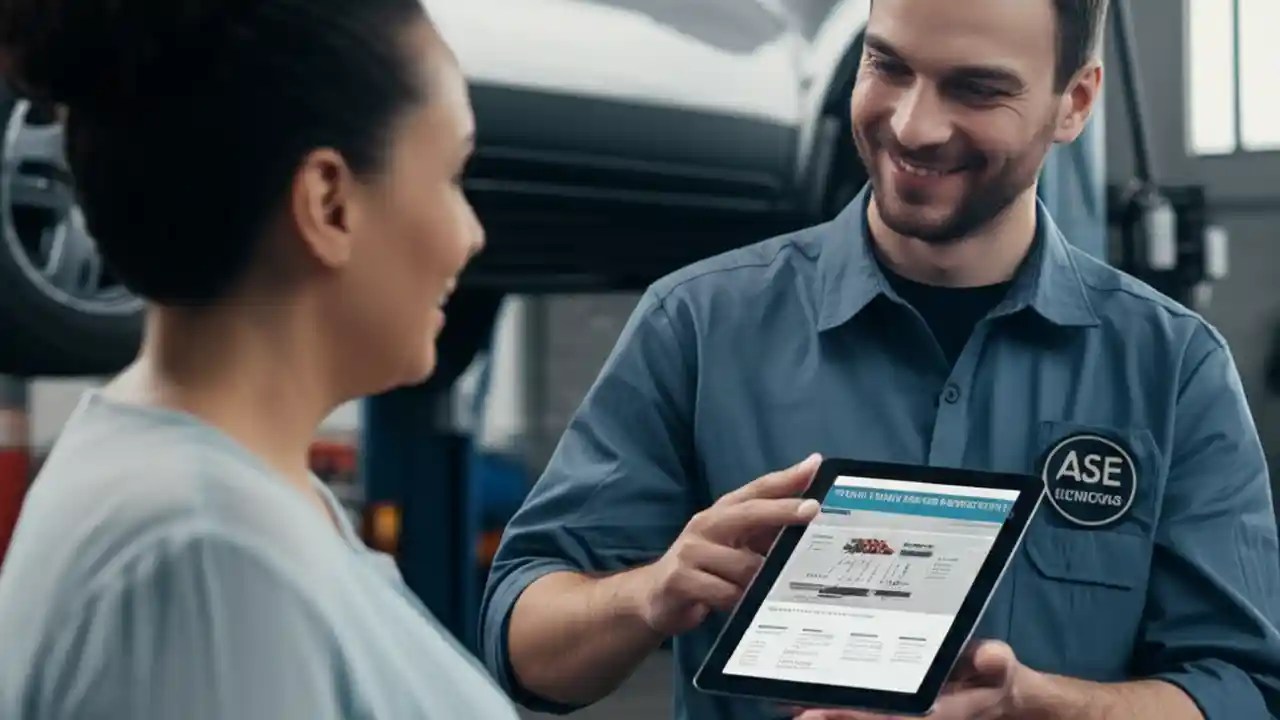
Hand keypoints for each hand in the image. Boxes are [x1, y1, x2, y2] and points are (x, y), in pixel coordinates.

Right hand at [632, 453, 822, 635]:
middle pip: (748, 512)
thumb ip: (765, 532)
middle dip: (782, 509)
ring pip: (744, 565)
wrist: (654, 596)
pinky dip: (737, 600)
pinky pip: (724, 592)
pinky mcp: (680, 579)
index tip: (814, 465)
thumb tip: (810, 517)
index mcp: (722, 512)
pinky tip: (737, 605)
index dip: (786, 478)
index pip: (757, 489)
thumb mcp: (734, 546)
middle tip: (813, 509)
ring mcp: (691, 551)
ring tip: (764, 591)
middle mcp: (706, 524)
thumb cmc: (704, 568)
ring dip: (760, 581)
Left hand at [789, 640, 1027, 719]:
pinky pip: (864, 709)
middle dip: (837, 717)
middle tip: (800, 712)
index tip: (832, 710)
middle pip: (870, 719)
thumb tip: (990, 656)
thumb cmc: (995, 676)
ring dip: (831, 714)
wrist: (997, 692)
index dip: (865, 715)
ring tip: (792, 706)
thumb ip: (995, 663)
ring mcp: (902, 713)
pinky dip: (837, 705)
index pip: (896, 716)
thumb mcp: (1001, 666)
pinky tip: (803, 698)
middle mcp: (914, 715)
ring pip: (863, 716)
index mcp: (936, 711)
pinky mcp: (895, 707)